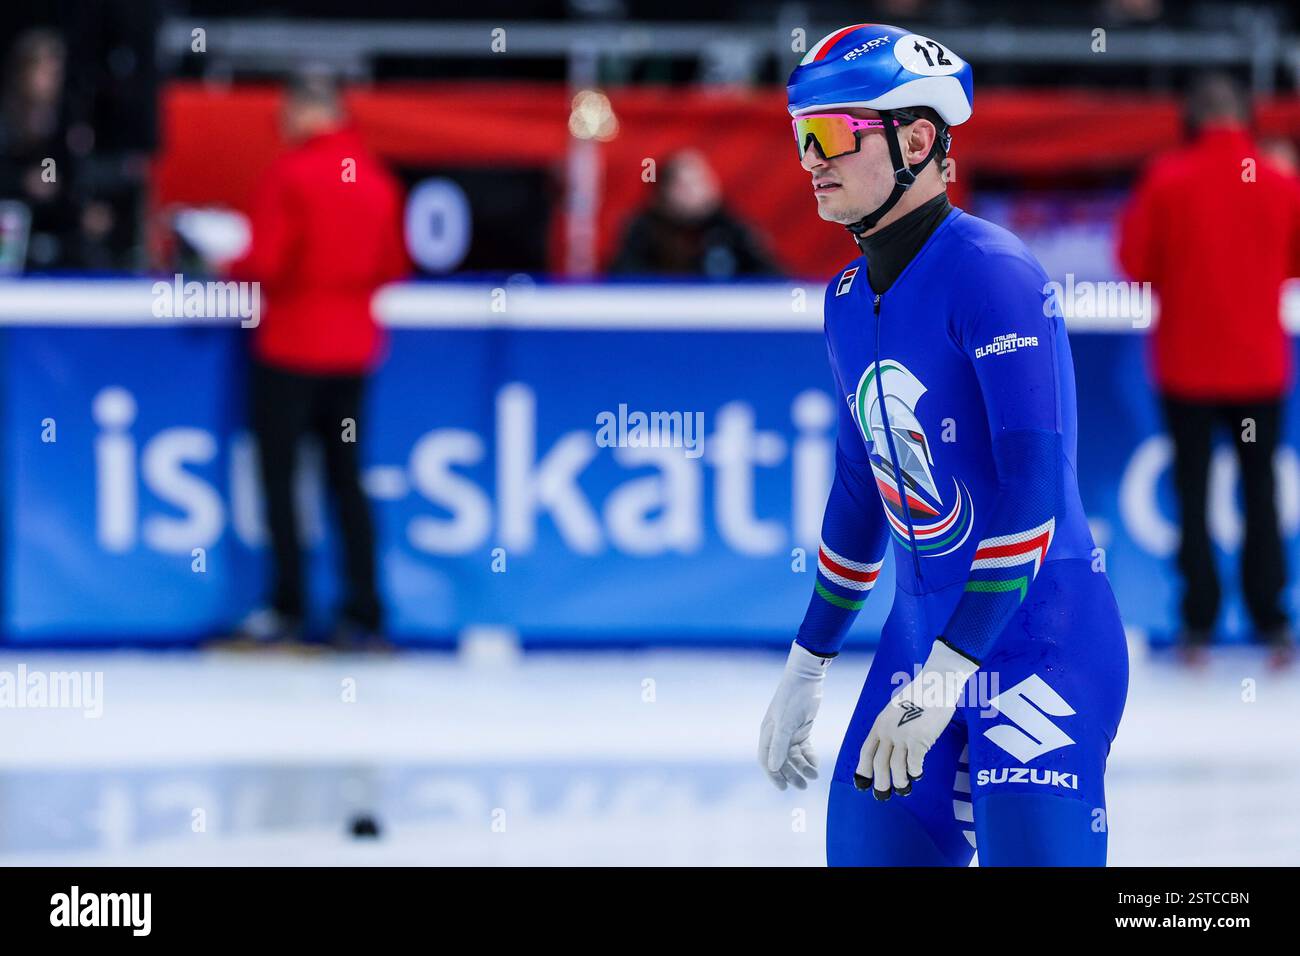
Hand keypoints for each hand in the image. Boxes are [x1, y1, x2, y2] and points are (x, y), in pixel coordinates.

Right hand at [759, 641, 831, 789]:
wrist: (807, 678)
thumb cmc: (793, 698)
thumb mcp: (787, 723)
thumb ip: (779, 746)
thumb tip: (772, 768)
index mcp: (768, 733)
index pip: (766, 760)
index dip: (773, 775)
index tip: (783, 788)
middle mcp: (776, 734)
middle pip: (781, 761)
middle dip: (791, 774)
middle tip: (804, 786)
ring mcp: (789, 732)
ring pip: (794, 756)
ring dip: (803, 767)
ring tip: (814, 776)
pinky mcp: (801, 729)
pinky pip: (804, 748)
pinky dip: (809, 757)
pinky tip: (816, 763)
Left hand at [855, 639, 978, 799]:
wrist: (936, 683)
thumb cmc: (920, 694)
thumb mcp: (896, 709)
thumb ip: (892, 727)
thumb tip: (893, 747)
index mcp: (880, 723)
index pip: (865, 751)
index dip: (862, 769)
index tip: (861, 783)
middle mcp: (887, 731)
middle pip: (878, 764)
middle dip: (879, 783)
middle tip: (881, 796)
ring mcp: (903, 736)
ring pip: (895, 767)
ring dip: (899, 782)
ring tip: (904, 789)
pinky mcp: (919, 739)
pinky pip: (914, 763)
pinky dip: (915, 772)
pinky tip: (918, 774)